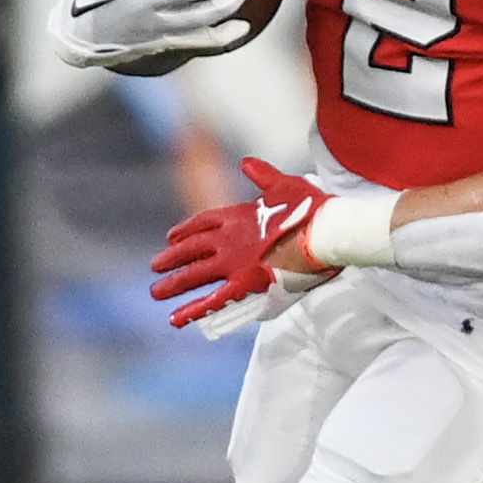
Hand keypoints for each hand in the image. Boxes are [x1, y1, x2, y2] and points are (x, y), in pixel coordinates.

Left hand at [150, 159, 328, 329]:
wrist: (327, 233)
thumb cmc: (313, 209)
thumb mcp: (285, 184)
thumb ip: (263, 175)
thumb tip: (247, 163)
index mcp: (237, 215)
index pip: (202, 223)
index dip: (186, 231)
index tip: (172, 237)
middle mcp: (228, 239)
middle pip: (191, 250)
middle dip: (171, 258)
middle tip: (155, 266)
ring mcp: (233, 263)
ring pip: (194, 275)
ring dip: (173, 284)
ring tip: (156, 292)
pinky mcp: (245, 285)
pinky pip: (212, 300)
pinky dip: (192, 310)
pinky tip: (175, 319)